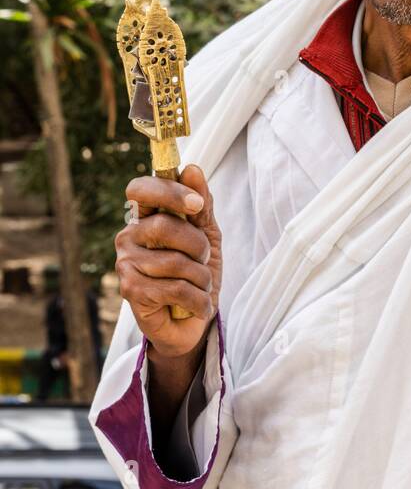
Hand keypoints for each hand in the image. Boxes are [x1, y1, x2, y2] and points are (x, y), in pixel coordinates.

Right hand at [116, 165, 222, 359]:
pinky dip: (198, 299)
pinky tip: (197, 305)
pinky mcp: (130, 292)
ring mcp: (125, 264)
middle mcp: (128, 236)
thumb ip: (202, 204)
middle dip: (197, 244)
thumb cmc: (197, 271)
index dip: (168, 192)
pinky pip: (175, 288)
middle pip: (164, 226)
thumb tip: (192, 168)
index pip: (140, 188)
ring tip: (200, 286)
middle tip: (203, 258)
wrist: (193, 321)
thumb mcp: (207, 234)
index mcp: (145, 216)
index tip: (196, 205)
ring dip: (201, 276)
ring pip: (174, 261)